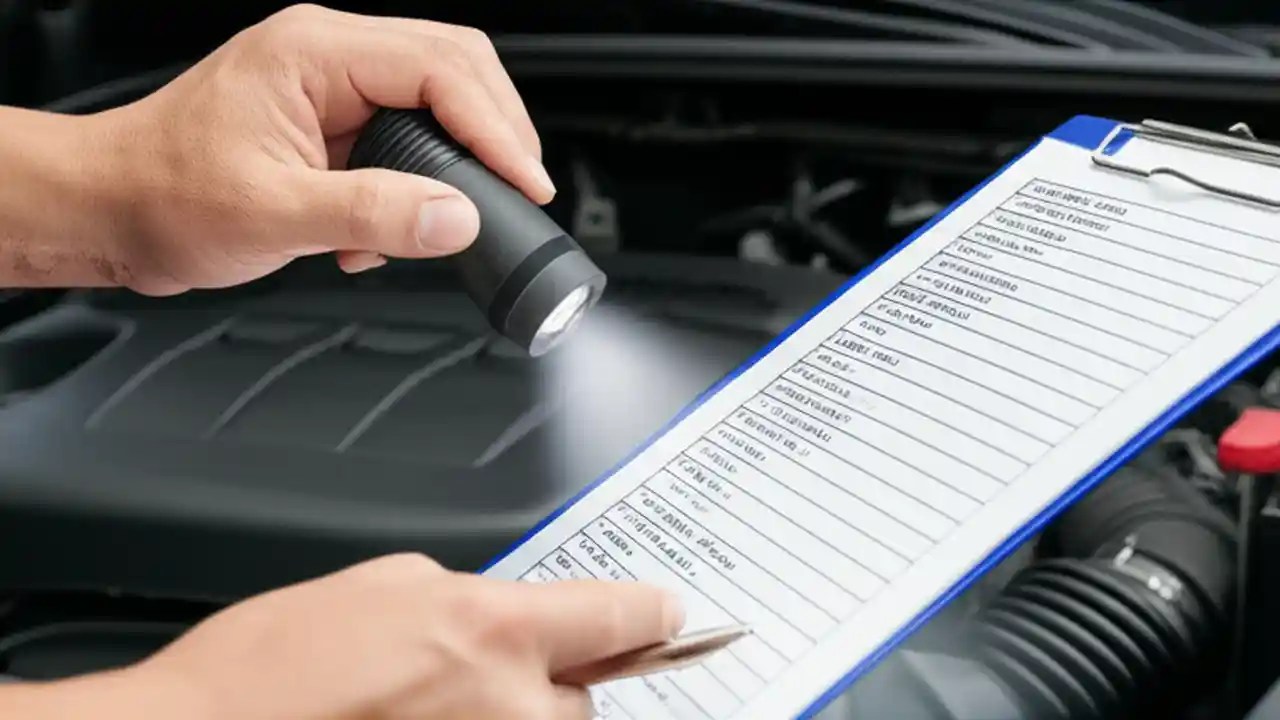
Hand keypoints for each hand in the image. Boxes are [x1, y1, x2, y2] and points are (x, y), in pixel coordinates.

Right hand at [0, 553, 683, 719]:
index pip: (622, 616)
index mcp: (493, 630)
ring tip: (432, 710)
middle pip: (583, 700)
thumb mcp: (381, 587)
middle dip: (547, 687)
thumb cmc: (267, 673)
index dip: (651, 614)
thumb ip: (463, 598)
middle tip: (482, 681)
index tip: (669, 615)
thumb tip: (490, 613)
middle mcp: (510, 708)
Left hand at [91, 4, 554, 294]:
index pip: (440, 69)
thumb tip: (457, 218)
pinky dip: (417, 186)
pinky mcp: (330, 122)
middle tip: (518, 191)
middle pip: (455, 67)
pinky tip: (385, 232)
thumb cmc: (162, 195)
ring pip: (436, 101)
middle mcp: (327, 53)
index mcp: (314, 51)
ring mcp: (331, 86)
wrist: (111, 210)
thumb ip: (373, 214)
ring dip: (457, 161)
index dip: (495, 128)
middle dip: (495, 131)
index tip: (524, 184)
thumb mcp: (273, 214)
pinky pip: (405, 138)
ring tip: (448, 217)